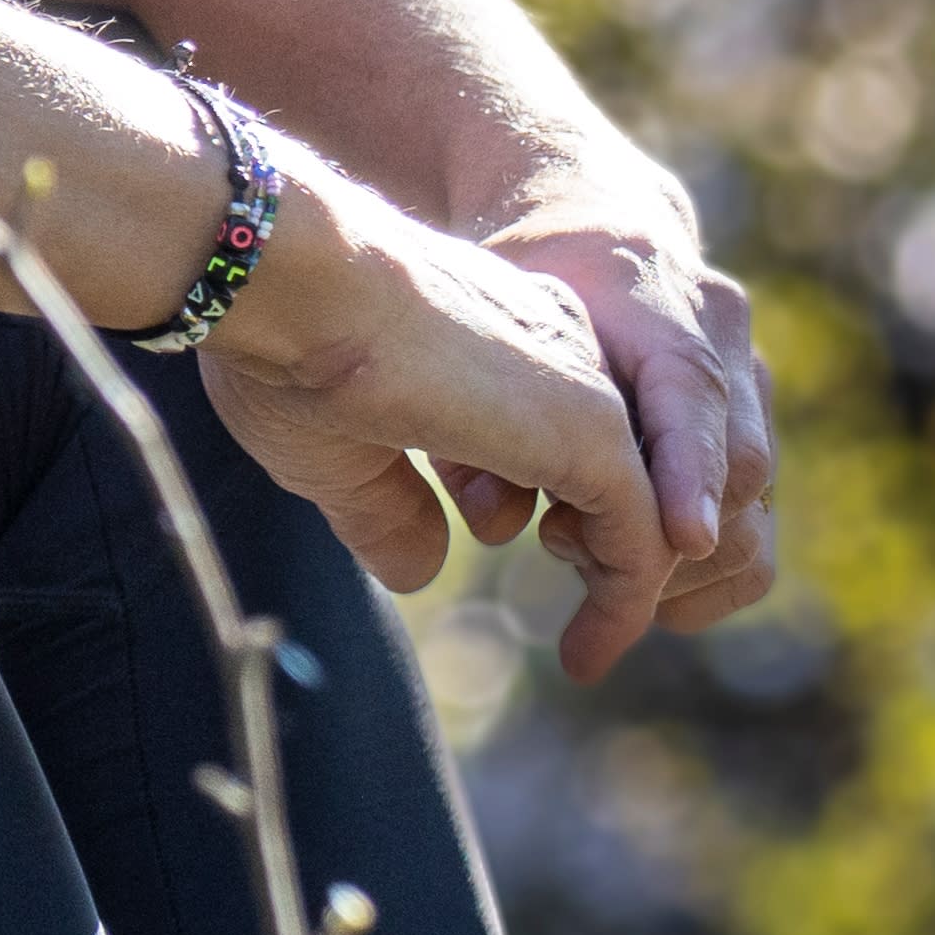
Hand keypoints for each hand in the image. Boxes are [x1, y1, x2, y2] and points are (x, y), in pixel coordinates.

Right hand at [188, 172, 690, 661]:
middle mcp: (558, 352)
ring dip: (624, 586)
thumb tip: (423, 568)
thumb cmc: (289, 350)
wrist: (296, 285)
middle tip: (584, 633)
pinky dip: (627, 603)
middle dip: (604, 550)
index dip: (549, 495)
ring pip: (646, 506)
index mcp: (497, 333)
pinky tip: (588, 648)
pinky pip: (645, 544)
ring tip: (587, 649)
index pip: (554, 425)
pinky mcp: (594, 439)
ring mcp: (585, 392)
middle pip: (617, 466)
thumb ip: (388, 507)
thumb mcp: (337, 450)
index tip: (514, 548)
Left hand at [483, 173, 774, 683]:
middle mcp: (724, 338)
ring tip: (583, 558)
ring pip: (757, 508)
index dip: (692, 472)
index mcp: (656, 298)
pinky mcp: (752, 430)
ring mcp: (750, 383)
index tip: (683, 540)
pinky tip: (644, 586)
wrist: (588, 222)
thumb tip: (497, 523)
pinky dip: (711, 578)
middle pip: (740, 467)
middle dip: (661, 542)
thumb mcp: (483, 321)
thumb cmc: (522, 275)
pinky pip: (760, 527)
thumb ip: (480, 421)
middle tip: (560, 550)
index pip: (694, 392)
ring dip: (680, 571)